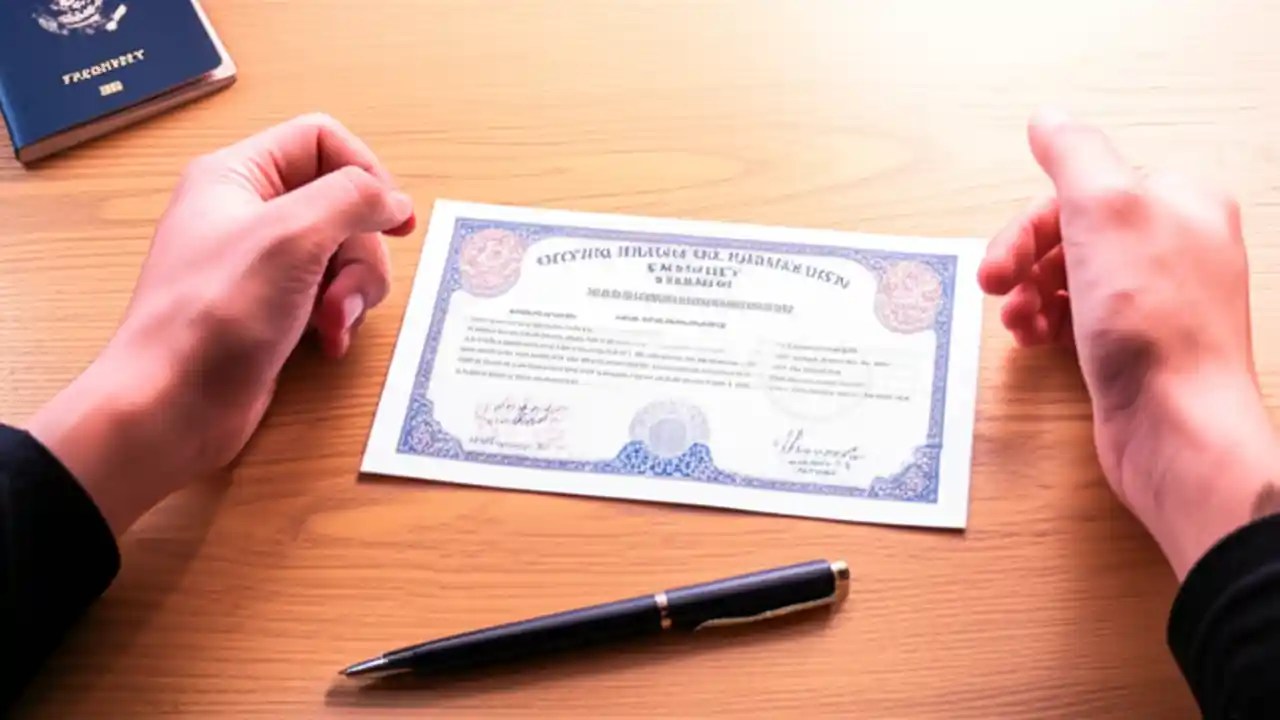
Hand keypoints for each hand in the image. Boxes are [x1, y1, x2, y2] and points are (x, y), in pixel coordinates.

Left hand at [28, 114, 415, 535]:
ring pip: (344, 254)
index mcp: (237, 176)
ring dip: (353, 291)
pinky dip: (339, 318)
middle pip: (343, 204)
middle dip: (359, 252)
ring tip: (332, 323)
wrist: (171, 406)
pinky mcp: (272, 309)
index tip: (393, 217)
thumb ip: (353, 199)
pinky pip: (329, 295)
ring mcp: (261, 264)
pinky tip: (327, 343)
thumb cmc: (213, 316)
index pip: (321, 140)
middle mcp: (249, 213)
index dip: (365, 172)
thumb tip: (393, 199)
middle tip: (345, 290)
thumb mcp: (292, 236)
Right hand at [980, 109, 1278, 577]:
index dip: (1033, 221)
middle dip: (1024, 259)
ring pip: (1071, 273)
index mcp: (1178, 201)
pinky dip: (1048, 321)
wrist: (1175, 426)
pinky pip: (1080, 314)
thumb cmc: (1153, 325)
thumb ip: (1073, 156)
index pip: (1085, 187)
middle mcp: (1174, 244)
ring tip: (1015, 322)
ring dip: (1029, 292)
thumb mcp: (1104, 211)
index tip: (1000, 258)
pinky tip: (1034, 339)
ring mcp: (1158, 297)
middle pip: (1072, 229)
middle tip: (993, 287)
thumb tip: (1048, 118)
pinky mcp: (1140, 342)